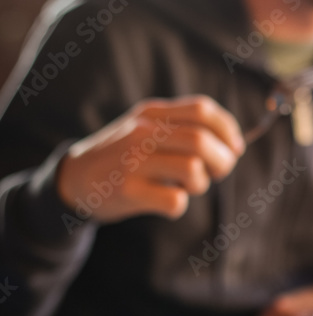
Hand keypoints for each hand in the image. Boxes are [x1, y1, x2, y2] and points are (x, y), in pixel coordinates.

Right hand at [57, 96, 244, 221]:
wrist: (75, 178)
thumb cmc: (124, 156)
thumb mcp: (146, 129)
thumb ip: (182, 129)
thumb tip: (234, 145)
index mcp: (152, 113)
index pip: (202, 110)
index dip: (228, 130)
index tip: (235, 148)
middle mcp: (143, 132)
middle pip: (202, 141)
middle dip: (223, 161)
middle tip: (217, 173)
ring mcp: (133, 161)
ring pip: (193, 170)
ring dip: (201, 184)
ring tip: (187, 187)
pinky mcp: (127, 191)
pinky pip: (174, 200)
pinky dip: (179, 205)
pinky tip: (167, 202)